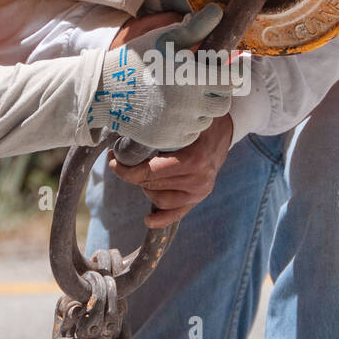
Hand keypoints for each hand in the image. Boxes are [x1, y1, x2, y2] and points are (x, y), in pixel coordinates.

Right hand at [85, 6, 231, 153]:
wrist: (104, 91)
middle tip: (203, 84)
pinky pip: (190, 135)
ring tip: (183, 97)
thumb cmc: (136, 60)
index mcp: (195, 79)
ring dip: (201, 109)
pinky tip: (172, 112)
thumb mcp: (165, 39)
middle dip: (218, 93)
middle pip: (223, 104)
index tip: (225, 70)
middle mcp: (191, 106)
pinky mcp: (169, 140)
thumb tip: (218, 10)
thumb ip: (196, 28)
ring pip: (207, 120)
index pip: (231, 81)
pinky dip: (187, 125)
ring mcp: (180, 126)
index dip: (231, 74)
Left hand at [108, 113, 233, 227]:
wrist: (224, 131)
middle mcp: (198, 180)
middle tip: (119, 160)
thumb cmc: (201, 121)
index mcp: (195, 160)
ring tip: (142, 172)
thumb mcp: (184, 118)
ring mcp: (199, 192)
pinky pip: (176, 214)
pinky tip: (148, 220)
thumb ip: (163, 125)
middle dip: (131, 173)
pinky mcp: (198, 198)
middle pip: (152, 184)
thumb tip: (131, 128)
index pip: (151, 171)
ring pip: (159, 199)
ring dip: (145, 187)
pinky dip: (161, 219)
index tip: (113, 158)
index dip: (127, 168)